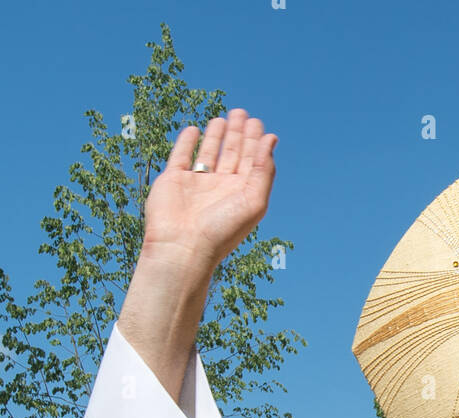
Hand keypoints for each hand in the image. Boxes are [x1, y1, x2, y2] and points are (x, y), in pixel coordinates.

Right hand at [141, 109, 277, 274]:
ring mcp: (196, 185)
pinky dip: (186, 142)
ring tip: (222, 119)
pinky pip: (181, 156)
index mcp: (240, 195)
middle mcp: (220, 189)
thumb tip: (271, 139)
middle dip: (238, 134)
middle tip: (242, 113)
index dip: (255, 142)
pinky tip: (193, 130)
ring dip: (216, 136)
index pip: (250, 163)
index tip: (257, 123)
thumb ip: (263, 170)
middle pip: (231, 155)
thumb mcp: (253, 201)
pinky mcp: (173, 181)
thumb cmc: (221, 230)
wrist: (183, 248)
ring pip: (208, 154)